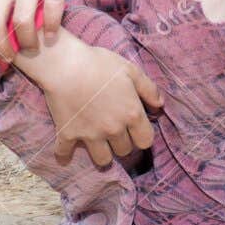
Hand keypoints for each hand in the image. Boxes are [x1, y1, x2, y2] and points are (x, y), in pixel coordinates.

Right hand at [14, 33, 162, 167]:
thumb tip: (160, 105)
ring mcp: (90, 134)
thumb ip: (149, 89)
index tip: (136, 130)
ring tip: (99, 144)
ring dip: (103, 154)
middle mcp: (113, 129)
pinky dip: (64, 155)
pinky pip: (64, 154)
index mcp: (131, 114)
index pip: (145, 141)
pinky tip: (66, 152)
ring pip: (102, 160)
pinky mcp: (67, 134)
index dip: (142, 136)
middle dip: (123, 143)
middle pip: (124, 151)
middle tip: (116, 132)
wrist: (66, 66)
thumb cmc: (101, 65)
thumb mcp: (131, 71)